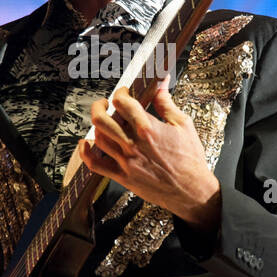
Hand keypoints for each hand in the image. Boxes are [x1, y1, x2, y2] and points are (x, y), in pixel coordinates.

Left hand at [77, 81, 221, 233]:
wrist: (192, 190)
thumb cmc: (190, 159)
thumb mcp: (183, 125)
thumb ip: (167, 103)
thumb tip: (160, 85)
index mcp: (148, 128)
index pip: (122, 103)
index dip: (120, 93)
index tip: (124, 93)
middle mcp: (134, 144)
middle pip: (102, 119)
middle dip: (99, 106)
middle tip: (104, 103)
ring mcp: (127, 161)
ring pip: (99, 139)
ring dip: (97, 126)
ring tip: (103, 121)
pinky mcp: (123, 177)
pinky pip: (96, 165)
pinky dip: (86, 153)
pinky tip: (85, 144)